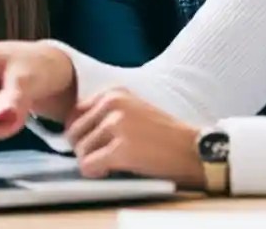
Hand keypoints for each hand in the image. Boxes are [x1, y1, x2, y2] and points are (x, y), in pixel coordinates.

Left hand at [63, 88, 203, 187]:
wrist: (194, 150)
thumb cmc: (164, 135)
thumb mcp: (133, 110)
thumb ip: (105, 114)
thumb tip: (72, 131)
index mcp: (114, 93)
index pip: (74, 113)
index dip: (80, 133)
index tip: (94, 143)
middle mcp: (112, 104)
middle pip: (73, 132)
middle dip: (83, 149)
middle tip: (101, 157)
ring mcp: (117, 125)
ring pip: (80, 150)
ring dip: (91, 161)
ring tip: (110, 164)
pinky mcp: (121, 149)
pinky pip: (88, 164)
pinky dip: (95, 172)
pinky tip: (110, 171)